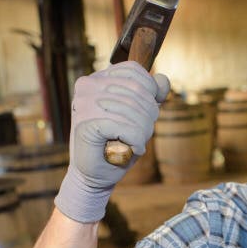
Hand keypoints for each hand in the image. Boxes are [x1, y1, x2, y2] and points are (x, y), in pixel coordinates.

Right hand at [54, 61, 169, 222]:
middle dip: (149, 118)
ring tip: (135, 144)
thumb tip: (163, 80)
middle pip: (138, 92)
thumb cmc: (117, 145)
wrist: (95, 175)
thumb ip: (150, 97)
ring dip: (143, 132)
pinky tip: (132, 149)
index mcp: (97, 79)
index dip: (150, 92)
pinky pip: (125, 127)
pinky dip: (136, 141)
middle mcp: (87, 86)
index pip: (134, 72)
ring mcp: (83, 104)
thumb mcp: (139, 117)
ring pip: (133, 110)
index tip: (147, 115)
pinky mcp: (85, 123)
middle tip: (141, 136)